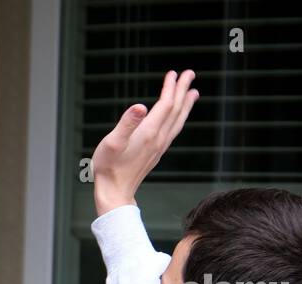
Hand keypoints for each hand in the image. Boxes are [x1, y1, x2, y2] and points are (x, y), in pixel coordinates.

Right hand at [92, 69, 199, 216]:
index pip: (165, 105)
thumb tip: (140, 106)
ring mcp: (159, 147)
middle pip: (176, 110)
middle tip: (190, 74)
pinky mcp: (156, 153)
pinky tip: (177, 117)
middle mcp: (158, 139)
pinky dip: (179, 118)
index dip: (171, 88)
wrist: (114, 192)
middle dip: (182, 90)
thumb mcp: (112, 143)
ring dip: (186, 105)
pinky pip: (173, 130)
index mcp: (149, 133)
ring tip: (193, 93)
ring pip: (177, 121)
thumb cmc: (108, 168)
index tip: (174, 73)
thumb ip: (126, 124)